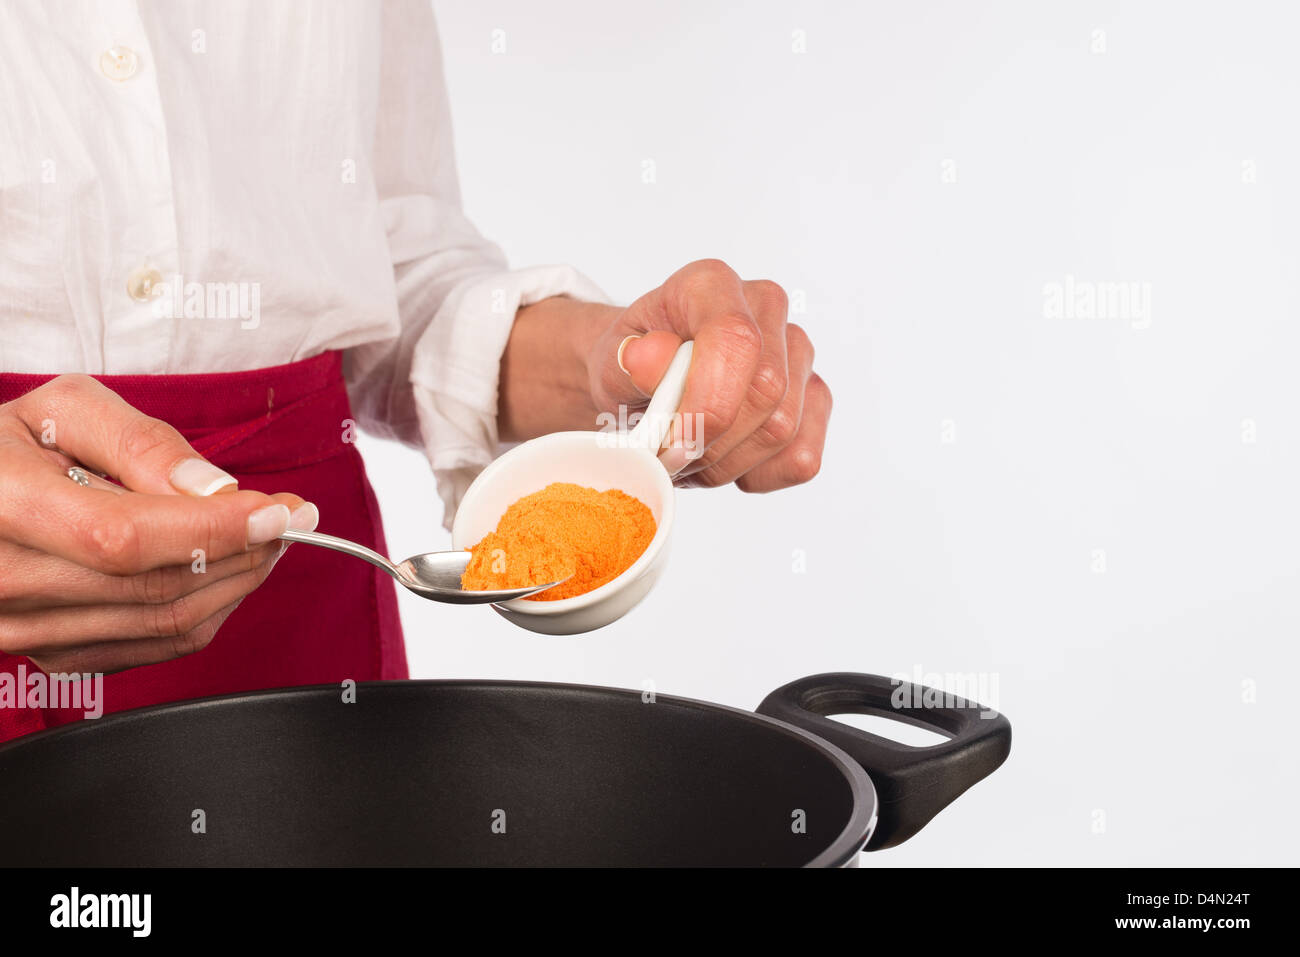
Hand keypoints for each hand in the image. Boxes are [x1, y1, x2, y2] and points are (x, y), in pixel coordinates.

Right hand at [0, 375, 317, 674]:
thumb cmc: (11, 449)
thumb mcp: (65, 412)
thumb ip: (140, 443)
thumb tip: (213, 490)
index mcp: (4, 506)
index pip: (123, 538)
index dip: (214, 529)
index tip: (278, 510)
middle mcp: (6, 581)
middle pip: (156, 587)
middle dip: (244, 551)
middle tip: (288, 517)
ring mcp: (26, 630)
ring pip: (166, 623)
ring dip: (238, 581)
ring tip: (266, 537)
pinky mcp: (53, 655)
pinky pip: (157, 646)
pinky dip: (210, 609)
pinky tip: (228, 570)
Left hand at [588, 259, 830, 490]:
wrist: (644, 383)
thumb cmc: (632, 370)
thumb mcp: (610, 367)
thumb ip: (628, 364)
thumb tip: (648, 356)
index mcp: (711, 285)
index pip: (735, 340)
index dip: (708, 405)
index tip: (670, 444)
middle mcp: (765, 307)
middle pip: (765, 393)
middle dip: (711, 443)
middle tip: (668, 455)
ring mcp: (797, 352)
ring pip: (783, 431)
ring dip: (727, 463)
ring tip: (689, 454)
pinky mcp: (813, 396)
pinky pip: (801, 457)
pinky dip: (756, 474)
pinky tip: (724, 457)